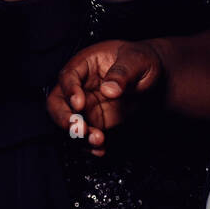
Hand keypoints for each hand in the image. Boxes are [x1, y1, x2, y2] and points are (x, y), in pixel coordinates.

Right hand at [46, 39, 164, 155]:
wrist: (151, 76)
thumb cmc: (140, 60)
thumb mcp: (137, 60)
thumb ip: (123, 73)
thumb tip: (109, 89)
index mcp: (85, 64)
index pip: (68, 76)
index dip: (70, 91)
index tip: (79, 104)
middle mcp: (80, 85)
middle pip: (58, 101)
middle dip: (63, 117)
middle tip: (78, 129)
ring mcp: (86, 104)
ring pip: (69, 121)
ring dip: (79, 134)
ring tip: (97, 140)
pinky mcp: (95, 120)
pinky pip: (86, 134)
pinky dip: (90, 144)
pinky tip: (100, 149)